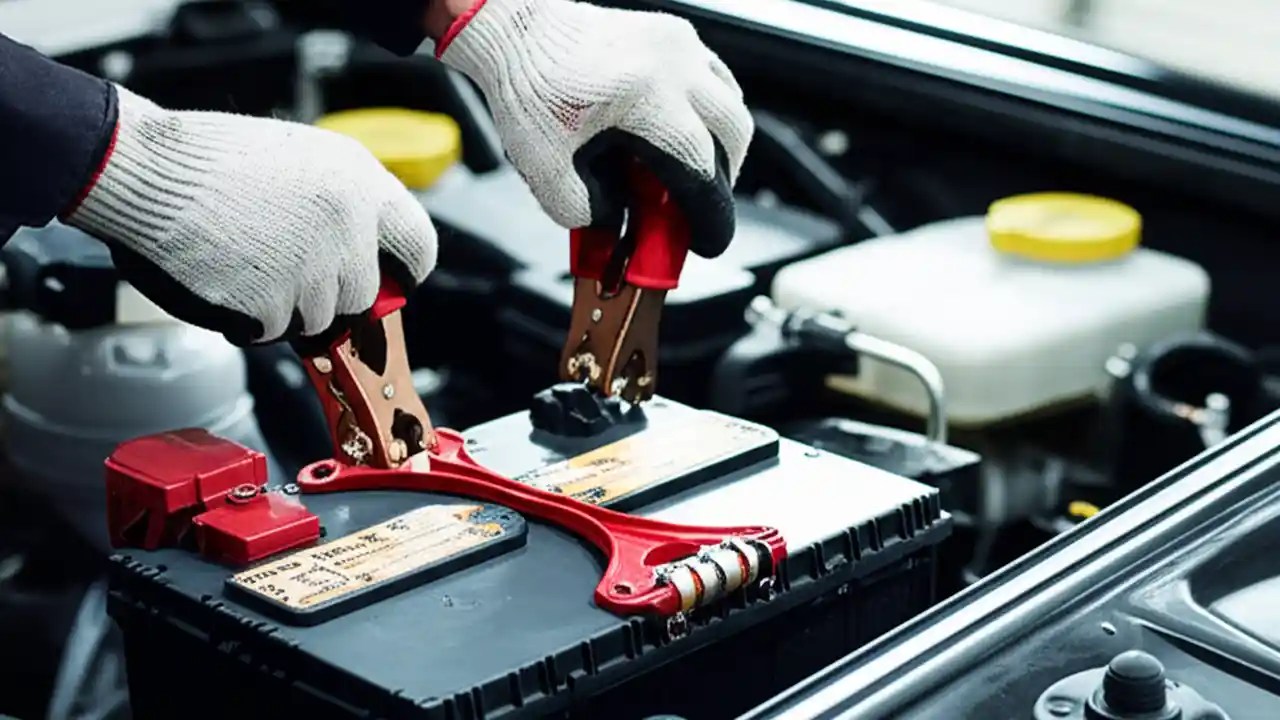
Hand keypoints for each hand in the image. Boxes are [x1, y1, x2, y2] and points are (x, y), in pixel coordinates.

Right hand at [63, 86, 436, 344]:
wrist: (150, 171)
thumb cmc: (214, 160)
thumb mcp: (302, 159)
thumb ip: (344, 203)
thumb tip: (368, 252)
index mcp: (362, 182)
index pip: (419, 245)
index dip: (405, 272)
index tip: (394, 284)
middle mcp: (349, 226)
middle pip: (362, 296)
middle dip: (330, 296)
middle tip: (285, 272)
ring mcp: (314, 268)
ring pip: (318, 319)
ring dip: (285, 306)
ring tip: (244, 262)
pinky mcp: (276, 302)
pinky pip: (272, 331)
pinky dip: (249, 318)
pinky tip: (224, 278)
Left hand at [436, 0, 752, 257]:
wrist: (515, 32)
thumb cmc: (528, 89)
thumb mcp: (547, 170)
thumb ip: (586, 211)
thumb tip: (619, 224)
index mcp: (647, 98)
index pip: (701, 169)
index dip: (710, 214)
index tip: (707, 240)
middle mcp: (672, 65)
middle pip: (732, 133)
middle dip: (724, 179)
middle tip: (701, 206)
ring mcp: (678, 44)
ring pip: (730, 101)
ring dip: (723, 143)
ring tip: (697, 170)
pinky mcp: (674, 32)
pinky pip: (715, 77)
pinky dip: (711, 109)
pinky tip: (685, 129)